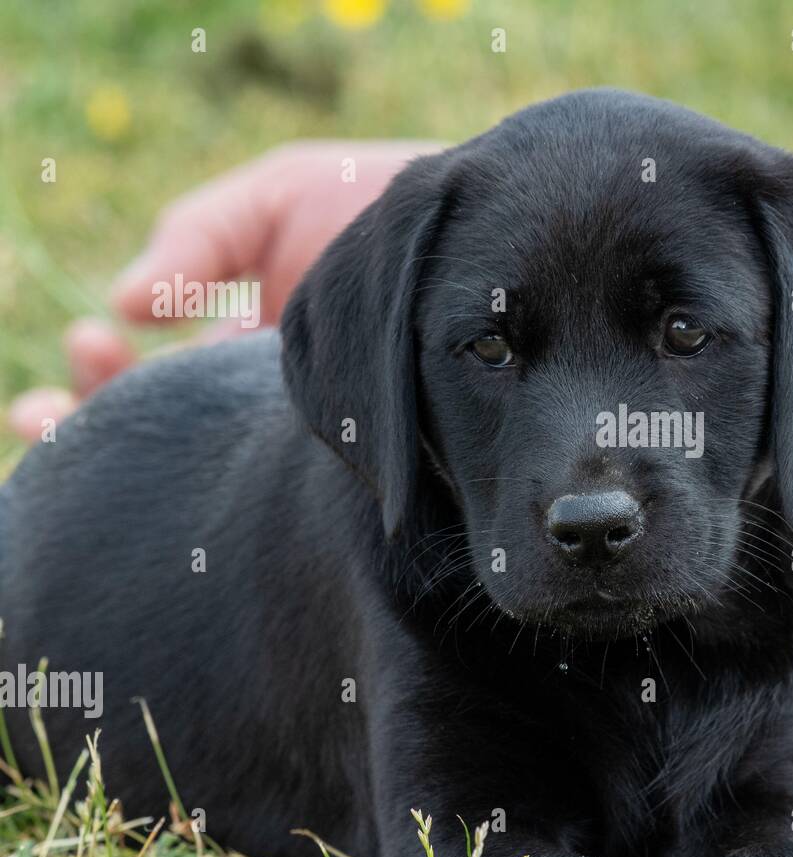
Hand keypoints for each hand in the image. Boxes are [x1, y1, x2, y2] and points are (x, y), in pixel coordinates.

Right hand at [7, 141, 438, 440]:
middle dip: (108, 428)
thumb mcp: (275, 199)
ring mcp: (321, 422)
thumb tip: (126, 302)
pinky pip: (325, 468)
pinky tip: (222, 438)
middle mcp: (277, 395)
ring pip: (229, 464)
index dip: (106, 379)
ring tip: (111, 424)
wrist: (487, 209)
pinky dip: (260, 465)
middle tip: (53, 415)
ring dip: (161, 447)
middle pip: (179, 436)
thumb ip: (203, 237)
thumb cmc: (378, 199)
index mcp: (245, 343)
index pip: (158, 380)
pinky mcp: (375, 438)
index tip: (83, 353)